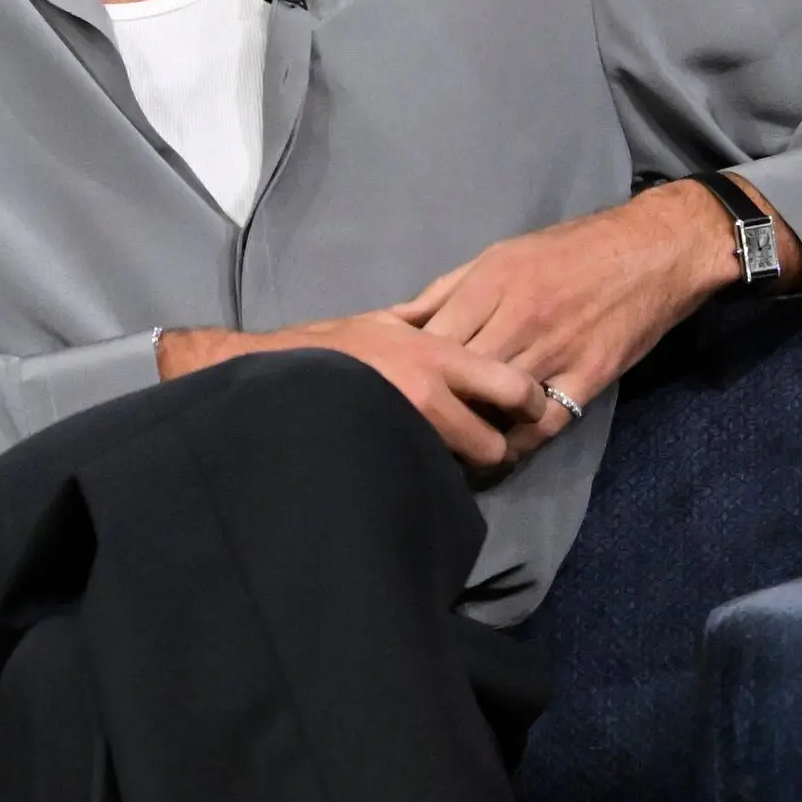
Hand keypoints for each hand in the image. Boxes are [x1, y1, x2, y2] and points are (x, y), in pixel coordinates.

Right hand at [156, 312, 547, 473]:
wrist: (272, 378)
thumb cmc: (328, 347)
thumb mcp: (384, 321)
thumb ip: (429, 327)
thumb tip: (461, 323)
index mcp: (437, 355)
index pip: (515, 388)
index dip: (529, 404)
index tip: (524, 411)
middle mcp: (430, 397)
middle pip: (496, 445)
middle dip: (495, 450)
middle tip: (484, 447)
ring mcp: (407, 435)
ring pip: (462, 470)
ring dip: (461, 470)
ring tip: (447, 461)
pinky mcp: (385, 461)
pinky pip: (426, 480)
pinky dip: (429, 478)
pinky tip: (418, 471)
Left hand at [391, 179, 801, 427]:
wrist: (654, 250)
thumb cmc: (571, 250)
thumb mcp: (502, 254)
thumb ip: (447, 290)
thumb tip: (395, 320)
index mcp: (491, 284)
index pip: (432, 343)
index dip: (407, 373)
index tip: (391, 393)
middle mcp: (519, 318)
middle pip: (458, 378)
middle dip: (432, 406)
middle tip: (408, 430)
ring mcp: (555, 350)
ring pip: (496, 404)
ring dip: (470, 429)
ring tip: (445, 447)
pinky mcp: (589, 376)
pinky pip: (543, 423)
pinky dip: (517, 442)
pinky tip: (498, 450)